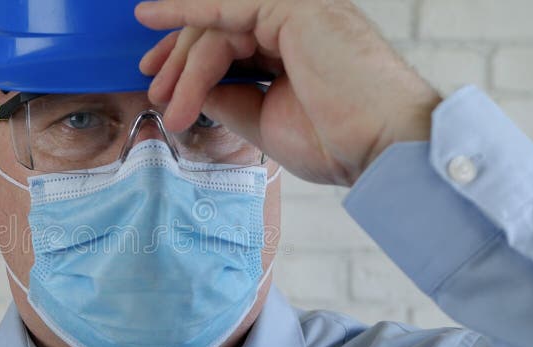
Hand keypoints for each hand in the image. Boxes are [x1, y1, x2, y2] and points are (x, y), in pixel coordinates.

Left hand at [135, 0, 442, 185]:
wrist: (379, 147)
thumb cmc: (335, 141)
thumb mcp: (262, 120)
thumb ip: (228, 98)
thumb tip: (192, 90)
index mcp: (293, 46)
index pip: (229, 42)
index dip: (188, 61)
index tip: (161, 85)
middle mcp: (295, 21)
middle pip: (216, 30)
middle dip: (178, 62)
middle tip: (156, 94)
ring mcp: (297, 9)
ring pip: (217, 26)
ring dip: (183, 62)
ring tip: (166, 100)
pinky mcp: (293, 7)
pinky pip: (226, 8)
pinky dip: (187, 11)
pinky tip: (152, 17)